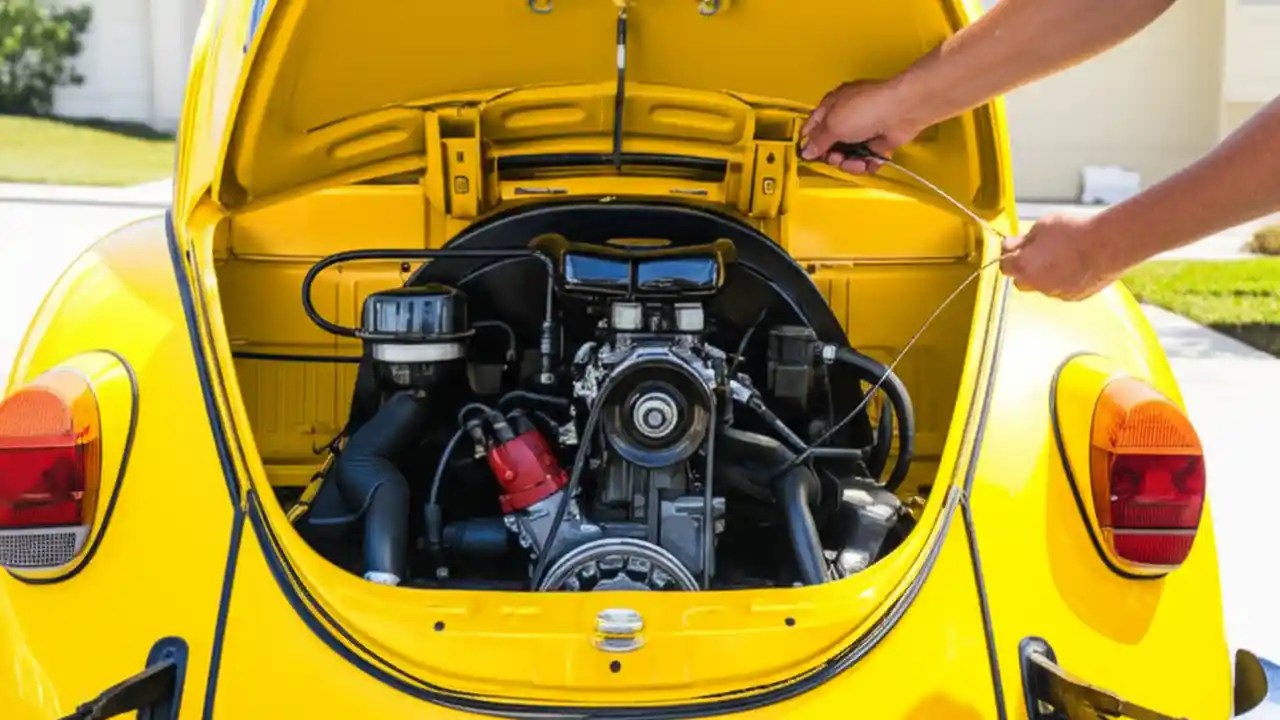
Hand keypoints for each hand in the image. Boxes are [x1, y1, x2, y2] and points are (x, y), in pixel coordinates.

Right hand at [799, 79, 928, 173]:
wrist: (901, 110)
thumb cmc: (866, 108)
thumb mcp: (833, 124)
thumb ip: (817, 141)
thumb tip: (806, 151)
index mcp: (831, 107)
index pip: (812, 127)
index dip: (808, 143)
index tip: (808, 157)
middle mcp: (846, 118)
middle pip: (830, 146)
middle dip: (832, 157)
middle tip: (837, 158)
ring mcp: (862, 131)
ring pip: (848, 156)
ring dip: (851, 164)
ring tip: (857, 163)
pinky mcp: (877, 142)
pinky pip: (866, 159)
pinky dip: (866, 164)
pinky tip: (868, 163)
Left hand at [1000, 214, 1127, 300]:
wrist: (1110, 244)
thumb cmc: (1075, 231)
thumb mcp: (1042, 226)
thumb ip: (1022, 240)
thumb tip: (1010, 245)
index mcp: (1024, 267)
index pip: (1004, 265)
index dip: (1009, 255)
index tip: (1015, 246)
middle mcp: (1037, 285)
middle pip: (1021, 280)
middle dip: (1025, 268)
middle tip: (1038, 251)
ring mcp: (1056, 293)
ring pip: (1042, 286)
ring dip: (1045, 274)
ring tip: (1063, 255)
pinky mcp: (1074, 297)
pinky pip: (1061, 290)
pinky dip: (1063, 280)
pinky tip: (1076, 265)